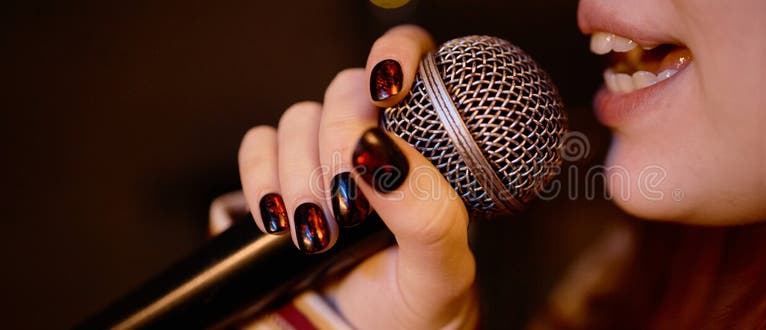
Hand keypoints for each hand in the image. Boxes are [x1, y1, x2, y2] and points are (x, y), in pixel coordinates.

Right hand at [234, 25, 477, 328]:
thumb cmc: (418, 309)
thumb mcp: (440, 269)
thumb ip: (426, 212)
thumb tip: (378, 149)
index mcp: (424, 148)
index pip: (413, 64)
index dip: (396, 57)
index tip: (388, 91)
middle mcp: (372, 142)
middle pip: (345, 92)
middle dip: (339, 147)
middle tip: (347, 205)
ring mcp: (321, 157)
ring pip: (297, 119)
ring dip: (301, 176)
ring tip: (318, 233)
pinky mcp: (274, 177)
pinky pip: (255, 146)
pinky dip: (260, 180)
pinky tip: (281, 221)